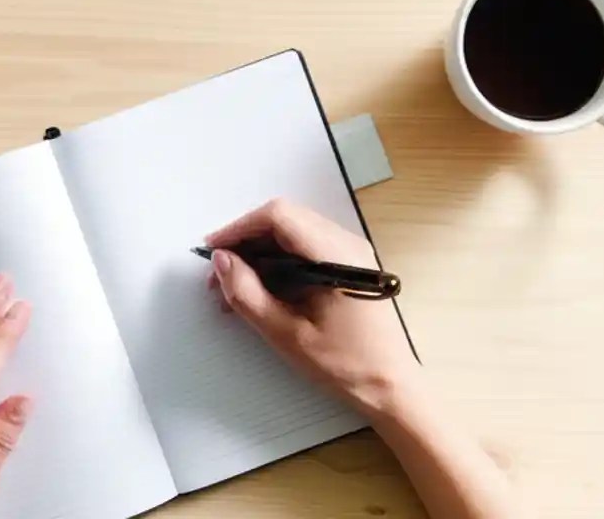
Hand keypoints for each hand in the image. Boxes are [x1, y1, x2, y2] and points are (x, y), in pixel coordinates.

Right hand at [206, 199, 418, 415]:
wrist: (390, 386)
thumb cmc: (344, 365)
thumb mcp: (286, 334)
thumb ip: (248, 294)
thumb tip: (222, 260)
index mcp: (337, 255)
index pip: (279, 217)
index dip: (239, 228)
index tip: (212, 252)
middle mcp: (347, 243)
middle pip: (284, 220)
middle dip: (245, 242)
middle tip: (220, 275)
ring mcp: (350, 252)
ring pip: (292, 233)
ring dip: (259, 253)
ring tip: (235, 286)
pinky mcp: (348, 264)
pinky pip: (304, 248)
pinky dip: (277, 261)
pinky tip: (260, 289)